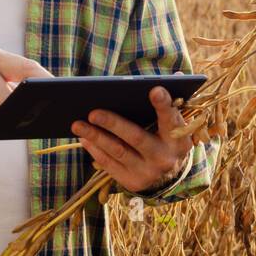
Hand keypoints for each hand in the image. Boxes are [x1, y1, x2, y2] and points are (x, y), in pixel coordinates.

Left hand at [71, 85, 193, 194]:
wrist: (169, 178)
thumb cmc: (166, 139)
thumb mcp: (174, 124)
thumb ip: (170, 101)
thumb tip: (176, 74)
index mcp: (178, 139)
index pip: (171, 119)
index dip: (164, 105)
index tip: (155, 89)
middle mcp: (164, 157)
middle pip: (136, 137)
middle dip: (113, 124)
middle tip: (93, 112)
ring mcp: (148, 172)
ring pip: (118, 151)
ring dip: (96, 136)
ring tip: (77, 124)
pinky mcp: (132, 182)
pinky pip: (109, 164)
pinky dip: (95, 150)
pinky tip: (84, 138)